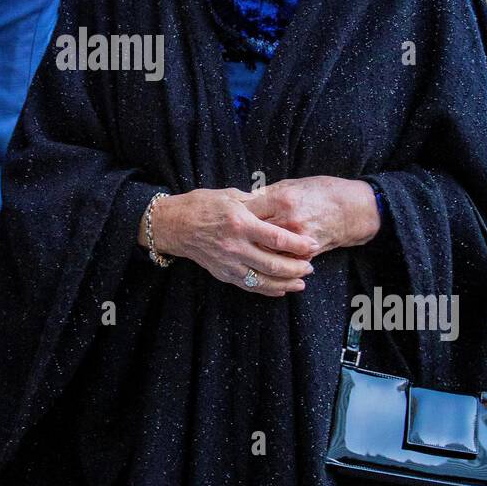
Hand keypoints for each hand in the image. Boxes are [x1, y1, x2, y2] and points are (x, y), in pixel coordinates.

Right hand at [142, 187, 316, 296]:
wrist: (174, 225)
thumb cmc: (202, 205)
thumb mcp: (230, 195)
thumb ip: (256, 203)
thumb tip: (277, 205)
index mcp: (240, 223)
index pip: (277, 238)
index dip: (298, 244)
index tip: (313, 245)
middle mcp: (235, 246)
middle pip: (274, 264)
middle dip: (296, 268)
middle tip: (310, 267)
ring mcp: (228, 263)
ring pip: (263, 280)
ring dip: (285, 284)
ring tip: (301, 283)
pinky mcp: (223, 273)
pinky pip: (249, 285)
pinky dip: (267, 290)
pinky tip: (280, 290)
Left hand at [235, 176, 379, 258]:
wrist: (353, 208)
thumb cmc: (322, 191)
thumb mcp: (293, 184)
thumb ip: (267, 193)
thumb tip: (245, 199)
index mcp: (281, 199)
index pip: (247, 210)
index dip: (233, 215)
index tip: (223, 218)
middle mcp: (288, 220)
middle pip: (252, 234)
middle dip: (239, 238)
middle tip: (226, 239)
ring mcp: (297, 239)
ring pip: (265, 251)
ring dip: (252, 253)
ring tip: (239, 252)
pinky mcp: (306, 254)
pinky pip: (282, 261)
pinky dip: (271, 262)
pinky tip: (260, 262)